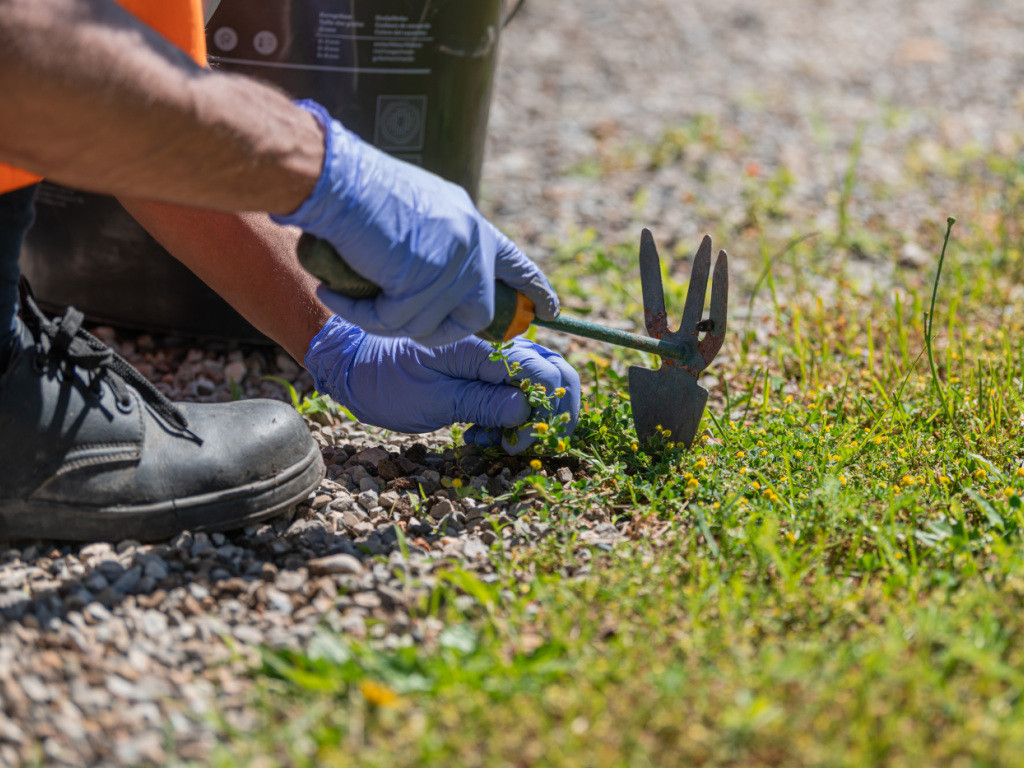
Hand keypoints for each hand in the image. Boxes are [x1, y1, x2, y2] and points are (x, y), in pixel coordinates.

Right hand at [274, 100, 558, 346]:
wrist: (338, 179)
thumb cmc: (361, 188)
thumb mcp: (417, 211)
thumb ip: (437, 242)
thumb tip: (435, 281)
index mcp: (471, 224)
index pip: (514, 262)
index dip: (533, 288)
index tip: (551, 310)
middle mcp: (471, 244)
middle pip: (477, 314)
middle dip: (443, 331)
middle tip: (407, 324)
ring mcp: (451, 265)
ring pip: (427, 326)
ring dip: (384, 318)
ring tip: (351, 294)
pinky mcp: (423, 284)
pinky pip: (391, 323)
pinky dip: (358, 313)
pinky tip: (334, 293)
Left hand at [305, 315, 579, 454]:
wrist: (356, 365)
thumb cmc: (385, 382)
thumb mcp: (429, 400)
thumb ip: (479, 402)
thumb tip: (525, 410)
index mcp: (481, 346)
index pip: (542, 372)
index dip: (544, 411)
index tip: (519, 443)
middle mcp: (496, 343)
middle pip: (555, 372)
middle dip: (549, 414)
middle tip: (517, 444)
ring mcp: (495, 352)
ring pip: (543, 380)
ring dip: (531, 416)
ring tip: (495, 439)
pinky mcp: (488, 365)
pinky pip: (520, 385)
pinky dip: (513, 413)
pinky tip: (483, 432)